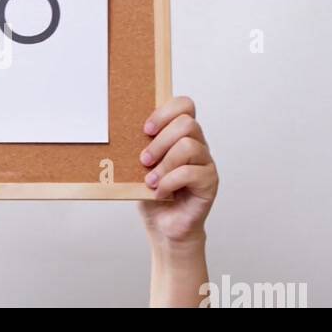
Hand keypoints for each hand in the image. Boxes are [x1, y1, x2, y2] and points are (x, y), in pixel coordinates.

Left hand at [138, 96, 218, 245]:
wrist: (163, 226)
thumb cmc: (152, 192)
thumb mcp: (141, 165)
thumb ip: (140, 145)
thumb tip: (121, 129)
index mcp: (181, 134)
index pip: (184, 105)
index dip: (165, 112)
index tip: (145, 129)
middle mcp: (198, 144)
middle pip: (186, 123)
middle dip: (159, 141)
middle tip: (143, 159)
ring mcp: (206, 163)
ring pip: (188, 146)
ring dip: (163, 164)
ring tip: (150, 180)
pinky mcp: (210, 182)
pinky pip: (191, 172)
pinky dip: (170, 182)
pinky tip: (160, 192)